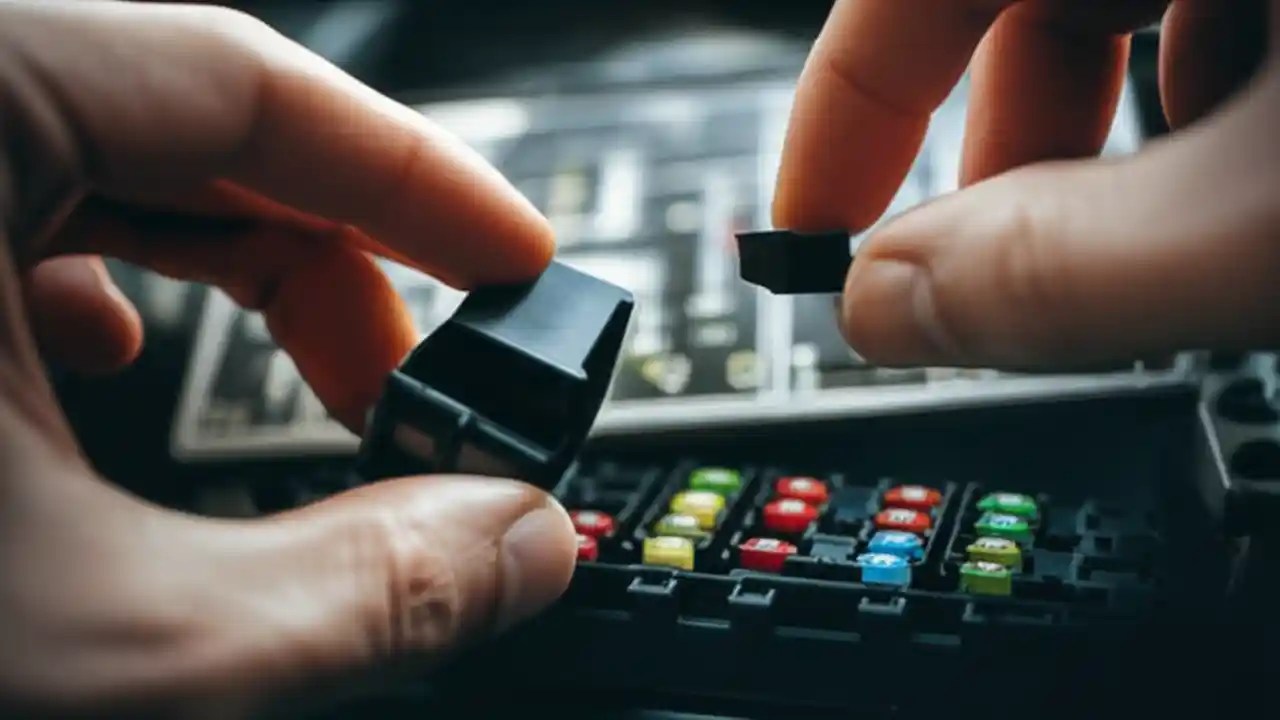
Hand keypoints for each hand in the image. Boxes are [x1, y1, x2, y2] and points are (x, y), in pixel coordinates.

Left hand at [0, 1, 574, 716]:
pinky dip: (113, 283)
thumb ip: (363, 588)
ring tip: (315, 382)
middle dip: (337, 255)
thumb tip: (522, 544)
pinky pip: (10, 213)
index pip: (238, 77)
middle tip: (418, 384)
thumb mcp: (115, 648)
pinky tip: (117, 358)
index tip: (513, 261)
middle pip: (187, 124)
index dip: (415, 173)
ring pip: (104, 165)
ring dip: (241, 270)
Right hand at [775, 0, 1278, 368]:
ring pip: (1127, 6)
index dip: (845, 102)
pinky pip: (1228, 9)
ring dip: (1109, 138)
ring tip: (1164, 237)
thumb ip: (1063, 265)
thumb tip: (889, 306)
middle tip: (1005, 269)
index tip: (820, 229)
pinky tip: (1251, 178)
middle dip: (1000, 144)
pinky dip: (1205, 106)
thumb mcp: (1271, 221)